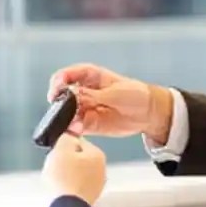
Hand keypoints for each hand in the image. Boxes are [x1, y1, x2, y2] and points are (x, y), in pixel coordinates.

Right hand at [41, 133, 106, 205]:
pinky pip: (75, 188)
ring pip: (76, 174)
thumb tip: (70, 134)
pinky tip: (61, 192)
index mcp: (98, 154)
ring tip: (56, 182)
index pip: (78, 142)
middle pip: (78, 158)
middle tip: (54, 169)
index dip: (63, 147)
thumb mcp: (61, 149)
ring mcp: (97, 186)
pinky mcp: (89, 199)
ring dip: (65, 176)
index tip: (56, 155)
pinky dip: (67, 188)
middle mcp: (102, 170)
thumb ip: (67, 137)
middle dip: (65, 162)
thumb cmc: (64, 178)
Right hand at [47, 63, 173, 142]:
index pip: (66, 75)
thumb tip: (74, 97)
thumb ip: (93, 95)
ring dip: (65, 119)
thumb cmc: (134, 94)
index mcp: (88, 76)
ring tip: (72, 122)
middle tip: (62, 109)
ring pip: (65, 113)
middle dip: (59, 102)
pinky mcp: (87, 124)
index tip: (57, 88)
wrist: (148, 113)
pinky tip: (75, 131)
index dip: (59, 81)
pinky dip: (71, 130)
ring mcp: (83, 109)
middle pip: (62, 95)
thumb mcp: (115, 93)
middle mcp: (82, 91)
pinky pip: (73, 127)